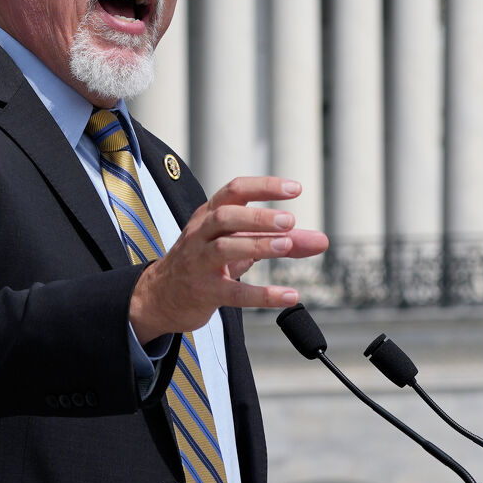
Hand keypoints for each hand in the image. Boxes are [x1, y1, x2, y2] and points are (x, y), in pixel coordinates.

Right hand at [127, 177, 330, 342]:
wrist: (161, 295)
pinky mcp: (204, 292)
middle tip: (289, 220)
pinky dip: (263, 295)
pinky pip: (234, 293)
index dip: (264, 187)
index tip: (295, 189)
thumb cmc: (205, 262)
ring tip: (286, 246)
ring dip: (257, 245)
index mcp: (209, 215)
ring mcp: (199, 263)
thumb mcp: (238, 244)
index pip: (235, 191)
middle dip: (258, 217)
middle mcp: (201, 234)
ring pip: (225, 249)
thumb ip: (281, 240)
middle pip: (226, 216)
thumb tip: (321, 241)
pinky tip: (289, 296)